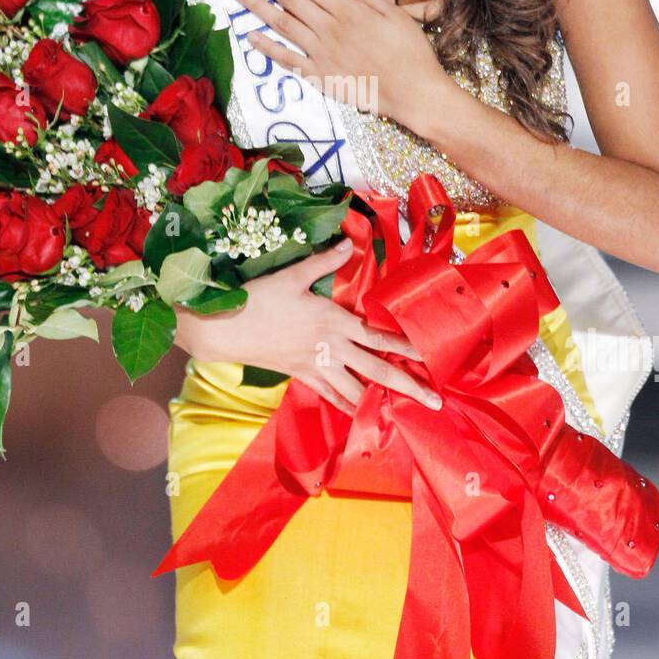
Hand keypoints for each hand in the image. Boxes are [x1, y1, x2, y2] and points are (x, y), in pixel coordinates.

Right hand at [173, 238, 442, 414]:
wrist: (223, 330)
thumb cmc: (258, 299)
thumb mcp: (292, 276)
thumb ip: (324, 260)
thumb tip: (349, 243)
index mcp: (332, 321)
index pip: (378, 337)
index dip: (407, 347)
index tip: (431, 356)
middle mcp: (330, 348)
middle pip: (377, 370)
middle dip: (408, 385)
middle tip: (435, 400)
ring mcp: (316, 367)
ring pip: (357, 390)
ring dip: (383, 401)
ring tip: (406, 413)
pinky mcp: (301, 376)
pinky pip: (331, 395)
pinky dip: (349, 406)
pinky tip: (362, 415)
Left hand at [229, 0, 447, 125]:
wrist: (413, 92)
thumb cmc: (409, 52)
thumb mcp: (393, 14)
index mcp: (347, 10)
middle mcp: (329, 28)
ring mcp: (321, 53)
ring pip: (283, 24)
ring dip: (257, 6)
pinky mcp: (320, 76)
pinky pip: (288, 60)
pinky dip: (268, 48)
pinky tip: (250, 37)